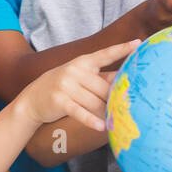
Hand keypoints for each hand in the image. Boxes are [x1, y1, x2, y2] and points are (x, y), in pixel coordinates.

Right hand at [16, 40, 140, 131]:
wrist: (33, 98)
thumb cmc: (64, 87)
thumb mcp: (80, 76)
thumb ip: (101, 77)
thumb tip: (126, 81)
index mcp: (83, 61)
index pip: (105, 54)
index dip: (122, 49)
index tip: (138, 44)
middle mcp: (75, 70)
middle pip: (104, 88)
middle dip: (114, 101)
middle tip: (125, 110)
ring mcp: (66, 85)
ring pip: (94, 102)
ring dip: (105, 114)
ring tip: (115, 122)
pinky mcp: (60, 100)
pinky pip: (80, 112)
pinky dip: (91, 120)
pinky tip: (102, 126)